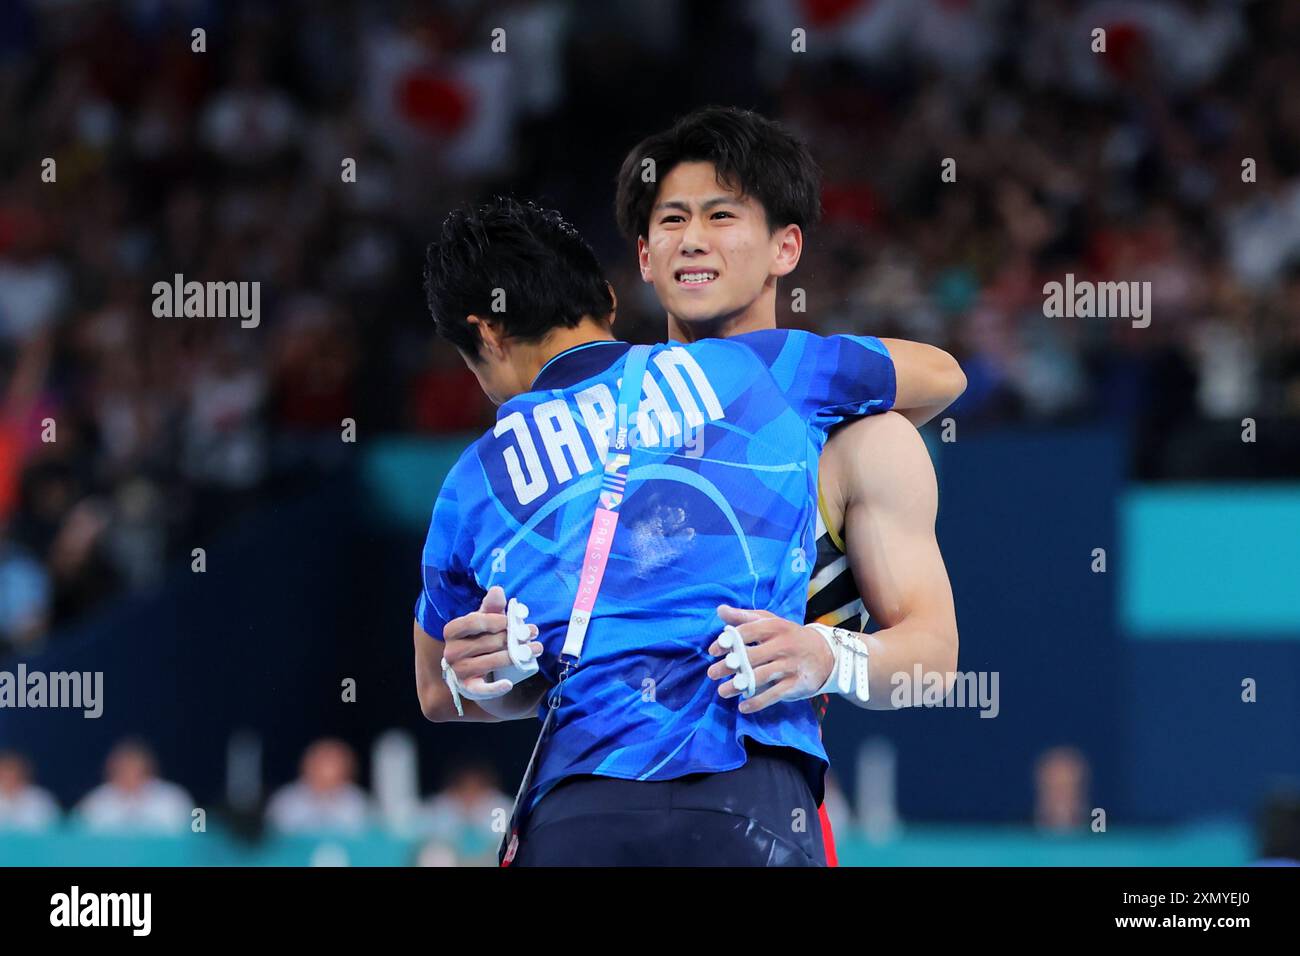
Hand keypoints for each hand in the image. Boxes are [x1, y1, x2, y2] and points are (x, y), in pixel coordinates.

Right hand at [442, 586, 542, 699]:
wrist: (472, 664)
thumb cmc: (480, 636)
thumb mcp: (484, 619)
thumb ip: (491, 605)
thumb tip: (498, 591)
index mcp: (451, 631)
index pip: (471, 622)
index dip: (493, 620)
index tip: (510, 621)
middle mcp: (451, 652)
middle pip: (486, 643)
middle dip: (512, 638)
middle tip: (532, 633)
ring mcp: (458, 671)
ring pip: (489, 663)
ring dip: (515, 657)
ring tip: (534, 650)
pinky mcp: (468, 687)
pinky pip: (480, 690)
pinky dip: (494, 688)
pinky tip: (508, 684)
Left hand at [706, 605, 834, 713]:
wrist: (825, 653)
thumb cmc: (789, 636)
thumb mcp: (770, 622)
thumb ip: (744, 617)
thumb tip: (719, 610)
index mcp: (775, 626)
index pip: (748, 632)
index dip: (728, 641)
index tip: (713, 651)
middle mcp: (784, 645)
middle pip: (752, 656)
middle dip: (729, 666)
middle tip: (712, 674)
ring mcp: (791, 665)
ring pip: (761, 677)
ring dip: (739, 686)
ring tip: (722, 692)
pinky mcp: (797, 683)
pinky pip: (774, 694)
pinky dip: (758, 702)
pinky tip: (743, 707)